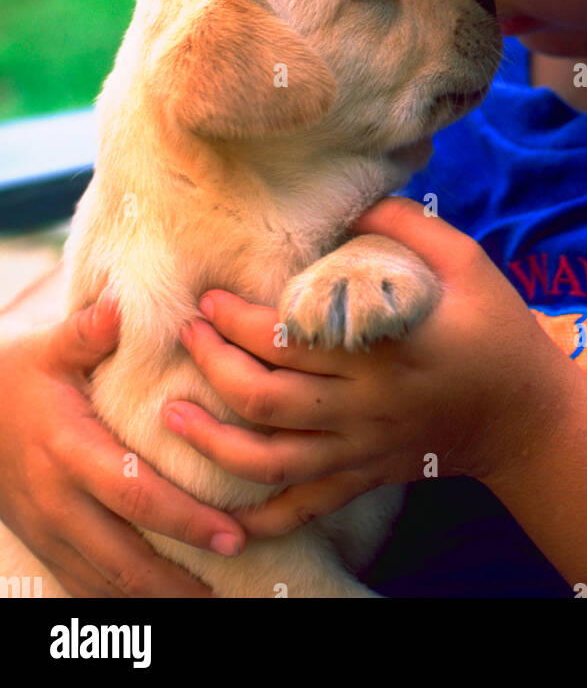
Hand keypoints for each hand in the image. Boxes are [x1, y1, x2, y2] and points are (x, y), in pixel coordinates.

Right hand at [0, 292, 246, 596]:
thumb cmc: (18, 377)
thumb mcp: (49, 348)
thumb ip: (89, 331)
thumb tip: (123, 305)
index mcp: (67, 448)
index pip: (133, 491)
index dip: (183, 517)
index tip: (232, 531)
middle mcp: (56, 499)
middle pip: (123, 553)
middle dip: (180, 576)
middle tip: (238, 575)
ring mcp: (46, 530)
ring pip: (104, 582)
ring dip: (157, 600)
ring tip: (211, 606)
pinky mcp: (42, 546)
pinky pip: (83, 587)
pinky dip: (122, 604)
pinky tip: (161, 608)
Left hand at [165, 197, 568, 537]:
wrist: (530, 417)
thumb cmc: (499, 329)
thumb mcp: (467, 262)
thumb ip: (408, 226)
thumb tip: (351, 200)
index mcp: (385, 347)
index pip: (291, 339)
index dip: (238, 320)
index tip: (211, 297)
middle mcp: (366, 404)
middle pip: (265, 397)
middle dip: (213, 365)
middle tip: (188, 334)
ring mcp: (364, 448)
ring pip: (270, 459)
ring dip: (213, 441)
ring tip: (173, 413)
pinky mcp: (367, 476)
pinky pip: (305, 505)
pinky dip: (262, 515)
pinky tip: (223, 510)